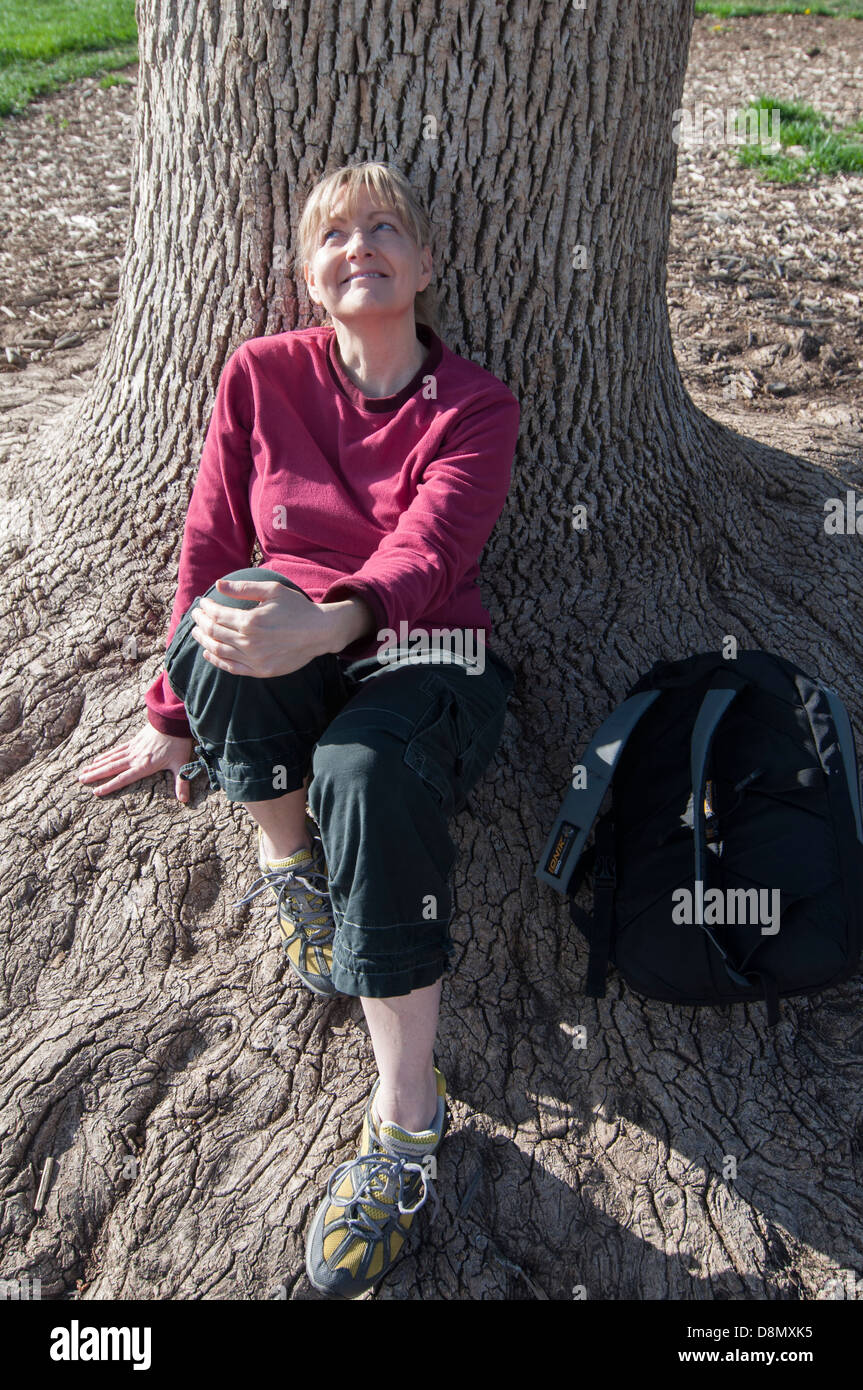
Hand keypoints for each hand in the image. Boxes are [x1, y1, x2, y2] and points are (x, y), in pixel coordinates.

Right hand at [78, 724, 194, 802]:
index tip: (96, 792)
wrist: (172, 721)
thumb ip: (181, 783)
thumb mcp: (181, 764)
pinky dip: (105, 755)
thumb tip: (184, 800)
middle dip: (95, 775)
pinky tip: (97, 758)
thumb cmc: (177, 743)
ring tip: (83, 772)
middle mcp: (135, 758)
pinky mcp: (133, 741)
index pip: (123, 779)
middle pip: (111, 768)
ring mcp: (132, 749)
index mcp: (144, 766)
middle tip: (80, 780)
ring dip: (96, 766)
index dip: (109, 786)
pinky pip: (116, 750)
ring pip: (110, 759)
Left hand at [188, 578, 370, 676]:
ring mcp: (254, 659)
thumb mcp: (272, 590)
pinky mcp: (260, 671)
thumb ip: (243, 588)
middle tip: (195, 615)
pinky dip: (216, 660)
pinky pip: (231, 668)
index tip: (202, 603)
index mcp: (250, 622)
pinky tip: (208, 653)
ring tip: (197, 632)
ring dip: (204, 641)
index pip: (217, 615)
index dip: (206, 608)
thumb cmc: (296, 608)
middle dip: (201, 622)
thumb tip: (218, 585)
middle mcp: (249, 643)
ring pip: (219, 651)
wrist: (319, 632)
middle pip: (214, 633)